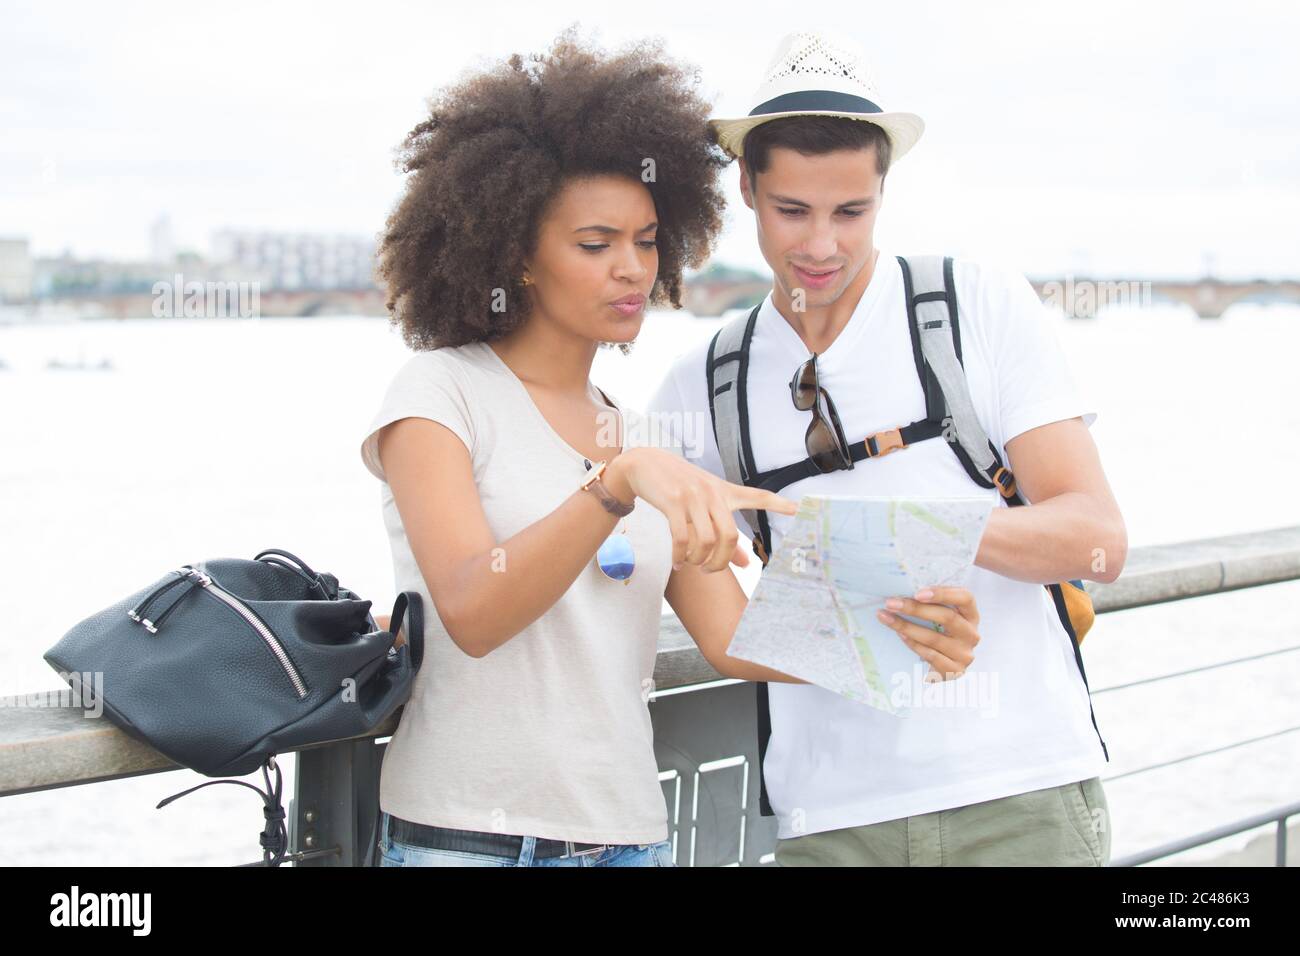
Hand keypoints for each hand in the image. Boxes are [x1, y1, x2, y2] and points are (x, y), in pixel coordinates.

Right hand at [606, 447, 798, 572]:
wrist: (645, 464)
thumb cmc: (678, 487)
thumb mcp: (704, 504)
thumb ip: (725, 534)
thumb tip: (747, 564)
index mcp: (724, 492)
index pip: (757, 496)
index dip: (778, 504)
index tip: (799, 509)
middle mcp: (712, 493)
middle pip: (729, 537)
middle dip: (720, 562)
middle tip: (709, 570)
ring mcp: (693, 497)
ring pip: (705, 541)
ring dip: (698, 561)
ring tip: (690, 564)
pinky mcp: (673, 502)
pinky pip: (681, 539)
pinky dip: (680, 557)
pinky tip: (677, 563)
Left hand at [876, 586, 980, 680]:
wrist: (943, 668)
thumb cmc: (939, 635)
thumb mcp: (941, 618)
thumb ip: (930, 605)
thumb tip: (902, 593)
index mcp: (971, 616)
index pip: (965, 598)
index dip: (943, 593)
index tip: (917, 593)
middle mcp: (971, 634)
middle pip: (947, 617)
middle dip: (915, 608)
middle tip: (891, 603)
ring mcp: (964, 654)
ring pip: (933, 637)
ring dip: (906, 626)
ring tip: (886, 617)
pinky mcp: (954, 670)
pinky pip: (930, 655)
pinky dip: (913, 643)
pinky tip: (900, 635)